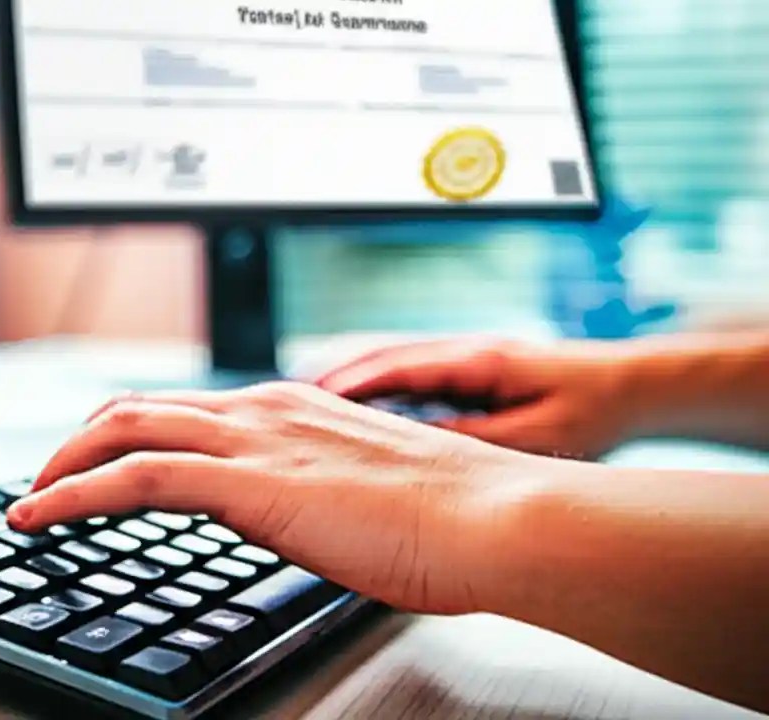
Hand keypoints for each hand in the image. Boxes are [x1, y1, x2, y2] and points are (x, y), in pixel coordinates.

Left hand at [7, 382, 528, 615]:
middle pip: (138, 406)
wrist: (492, 519)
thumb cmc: (448, 519)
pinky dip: (74, 494)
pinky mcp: (246, 480)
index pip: (185, 410)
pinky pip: (134, 477)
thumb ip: (311, 494)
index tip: (97, 464)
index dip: (128, 433)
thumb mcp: (362, 497)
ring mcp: (252, 438)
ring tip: (29, 501)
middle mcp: (262, 409)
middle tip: (47, 478)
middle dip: (79, 440)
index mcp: (289, 409)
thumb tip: (284, 516)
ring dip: (62, 465)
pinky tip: (42, 516)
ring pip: (124, 429)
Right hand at [315, 338, 640, 459]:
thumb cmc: (593, 409)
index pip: (399, 367)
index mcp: (477, 362)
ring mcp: (460, 360)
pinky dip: (371, 393)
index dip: (350, 383)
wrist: (633, 388)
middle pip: (380, 360)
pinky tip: (348, 414)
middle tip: (282, 401)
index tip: (309, 399)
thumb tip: (418, 448)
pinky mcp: (463, 374)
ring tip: (299, 408)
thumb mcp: (538, 434)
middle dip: (330, 380)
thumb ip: (478, 438)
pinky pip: (404, 378)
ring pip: (388, 367)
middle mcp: (461, 353)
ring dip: (346, 385)